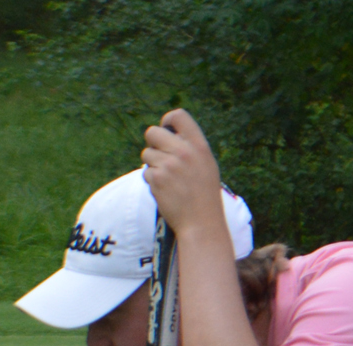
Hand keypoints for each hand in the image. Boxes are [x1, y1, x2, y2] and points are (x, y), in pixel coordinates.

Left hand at [141, 109, 225, 238]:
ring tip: (168, 179)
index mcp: (199, 146)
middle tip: (160, 156)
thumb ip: (190, 148)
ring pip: (147, 154)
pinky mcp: (157, 179)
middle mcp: (183, 152)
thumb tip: (168, 133)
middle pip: (152, 132)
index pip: (179, 116)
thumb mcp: (207, 165)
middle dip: (152, 143)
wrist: (201, 223)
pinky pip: (146, 173)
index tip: (166, 130)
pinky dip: (152, 181)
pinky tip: (166, 191)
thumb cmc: (204, 195)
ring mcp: (169, 165)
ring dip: (153, 165)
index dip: (167, 120)